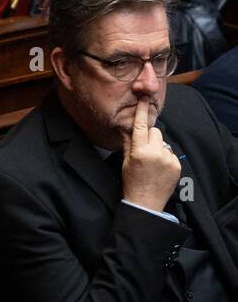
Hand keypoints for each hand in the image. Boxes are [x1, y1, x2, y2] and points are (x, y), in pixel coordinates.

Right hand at [120, 98, 180, 212]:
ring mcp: (168, 159)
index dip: (142, 111)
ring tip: (152, 161)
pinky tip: (159, 167)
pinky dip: (165, 156)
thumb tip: (125, 127)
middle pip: (155, 131)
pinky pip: (170, 152)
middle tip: (144, 148)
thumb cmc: (131, 182)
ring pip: (163, 141)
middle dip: (149, 135)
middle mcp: (155, 153)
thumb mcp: (125, 161)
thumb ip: (128, 142)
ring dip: (157, 146)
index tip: (144, 98)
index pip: (140, 126)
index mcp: (139, 151)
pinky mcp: (177, 165)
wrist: (145, 202)